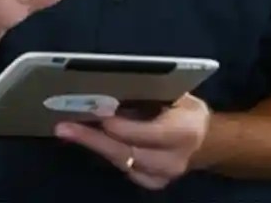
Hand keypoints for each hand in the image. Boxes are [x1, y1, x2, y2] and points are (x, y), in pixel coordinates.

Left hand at [55, 94, 210, 190]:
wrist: (205, 141)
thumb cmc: (185, 109)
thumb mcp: (177, 94)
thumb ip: (151, 94)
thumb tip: (112, 88)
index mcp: (186, 130)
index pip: (150, 132)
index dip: (123, 126)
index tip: (98, 115)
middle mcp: (176, 158)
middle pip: (128, 151)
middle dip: (94, 138)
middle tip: (65, 126)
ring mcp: (164, 175)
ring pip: (121, 162)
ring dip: (93, 145)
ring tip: (67, 130)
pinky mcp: (153, 183)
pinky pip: (123, 169)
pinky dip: (105, 153)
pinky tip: (86, 139)